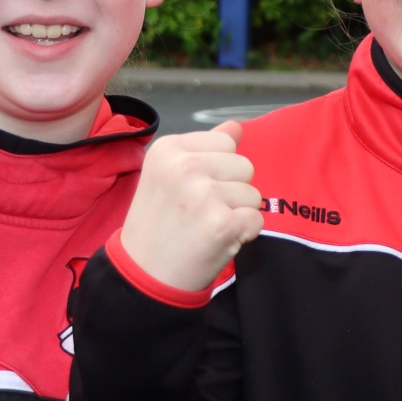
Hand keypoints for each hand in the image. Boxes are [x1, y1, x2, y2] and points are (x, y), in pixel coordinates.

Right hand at [117, 123, 262, 293]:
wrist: (144, 274)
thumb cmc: (159, 225)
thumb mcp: (169, 176)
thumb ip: (205, 149)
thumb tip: (236, 126)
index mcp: (169, 148)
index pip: (226, 142)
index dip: (218, 170)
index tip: (192, 191)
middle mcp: (184, 166)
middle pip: (245, 166)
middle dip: (232, 191)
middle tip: (201, 212)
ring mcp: (203, 194)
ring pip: (254, 194)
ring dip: (238, 214)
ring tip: (206, 227)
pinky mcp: (222, 222)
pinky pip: (256, 219)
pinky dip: (243, 234)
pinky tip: (217, 240)